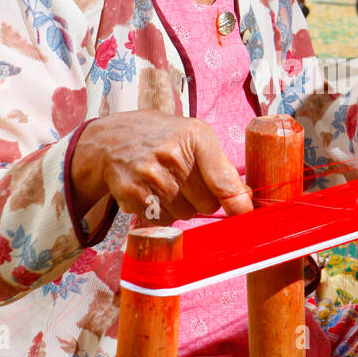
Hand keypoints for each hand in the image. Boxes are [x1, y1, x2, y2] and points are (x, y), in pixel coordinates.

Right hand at [70, 111, 252, 226]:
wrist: (112, 139)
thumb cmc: (163, 138)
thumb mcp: (194, 137)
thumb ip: (221, 166)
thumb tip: (245, 200)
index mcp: (194, 136)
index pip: (222, 178)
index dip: (236, 200)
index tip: (245, 213)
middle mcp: (172, 155)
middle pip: (207, 204)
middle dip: (202, 199)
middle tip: (186, 181)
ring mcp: (150, 176)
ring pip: (185, 215)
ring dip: (181, 207)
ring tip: (166, 184)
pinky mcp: (133, 194)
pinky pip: (163, 220)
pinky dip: (161, 213)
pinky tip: (151, 192)